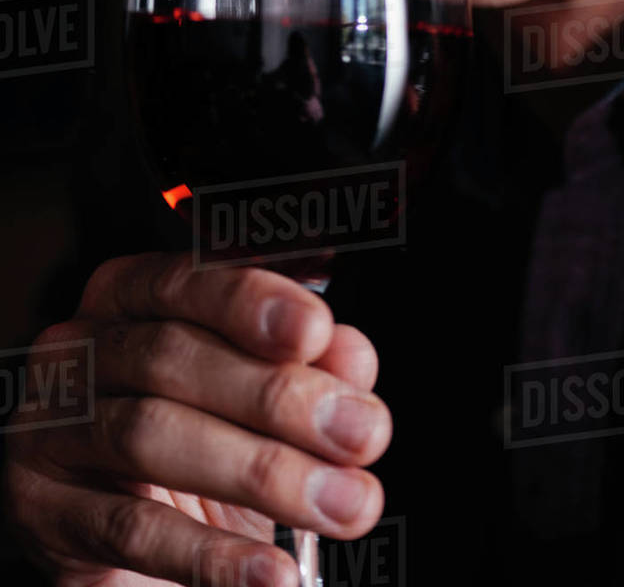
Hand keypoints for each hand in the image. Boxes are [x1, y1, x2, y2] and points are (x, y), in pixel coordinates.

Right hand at [3, 251, 391, 586]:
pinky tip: (271, 572)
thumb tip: (349, 357)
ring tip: (342, 502)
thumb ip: (305, 365)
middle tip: (362, 433)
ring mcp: (54, 429)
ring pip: (152, 436)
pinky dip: (210, 555)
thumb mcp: (260, 394)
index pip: (185, 281)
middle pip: (172, 356)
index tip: (318, 331)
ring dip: (263, 473)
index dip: (251, 302)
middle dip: (279, 396)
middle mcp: (82, 349)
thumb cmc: (207, 438)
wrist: (147, 542)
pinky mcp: (46, 512)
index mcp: (131, 296)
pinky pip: (131, 530)